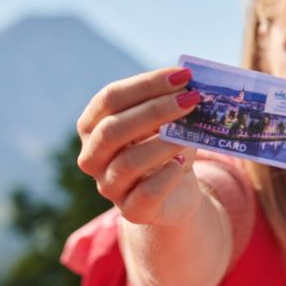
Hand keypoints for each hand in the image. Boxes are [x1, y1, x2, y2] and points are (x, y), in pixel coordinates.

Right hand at [76, 67, 202, 226]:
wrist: (175, 194)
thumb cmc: (168, 149)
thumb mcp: (168, 123)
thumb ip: (172, 104)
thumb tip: (193, 84)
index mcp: (93, 126)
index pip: (110, 98)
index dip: (146, 84)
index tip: (183, 75)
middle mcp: (92, 156)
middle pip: (112, 129)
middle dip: (154, 111)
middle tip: (191, 99)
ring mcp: (109, 186)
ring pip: (128, 163)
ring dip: (162, 144)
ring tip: (189, 134)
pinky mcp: (132, 210)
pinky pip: (146, 193)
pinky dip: (166, 176)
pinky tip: (181, 164)